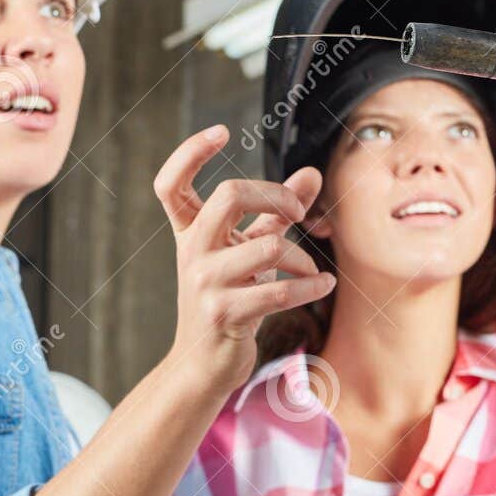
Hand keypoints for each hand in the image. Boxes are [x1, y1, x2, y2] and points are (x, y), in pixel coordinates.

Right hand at [153, 125, 333, 396]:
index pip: (171, 184)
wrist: (204, 364)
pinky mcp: (224, 315)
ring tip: (312, 269)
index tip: (222, 131)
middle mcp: (190, 252)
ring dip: (302, 257)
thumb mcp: (248, 249)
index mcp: (189, 232)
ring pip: (268, 248)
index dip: (189, 153)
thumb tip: (313, 172)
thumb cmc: (230, 297)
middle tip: (296, 214)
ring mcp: (204, 284)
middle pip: (227, 195)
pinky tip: (324, 285)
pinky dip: (310, 286)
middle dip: (275, 195)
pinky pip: (279, 292)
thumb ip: (276, 211)